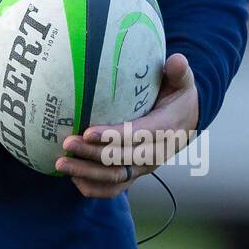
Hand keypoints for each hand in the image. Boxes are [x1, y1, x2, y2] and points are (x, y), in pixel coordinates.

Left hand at [54, 52, 198, 197]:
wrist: (188, 122)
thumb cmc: (179, 97)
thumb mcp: (183, 82)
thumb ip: (179, 72)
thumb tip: (176, 60)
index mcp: (165, 129)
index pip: (138, 135)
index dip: (113, 136)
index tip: (88, 132)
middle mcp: (155, 153)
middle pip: (120, 159)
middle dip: (92, 154)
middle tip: (67, 143)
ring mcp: (143, 167)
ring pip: (115, 177)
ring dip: (86, 173)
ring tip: (60, 163)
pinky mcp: (135, 174)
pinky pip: (114, 188)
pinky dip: (94, 188)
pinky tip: (73, 180)